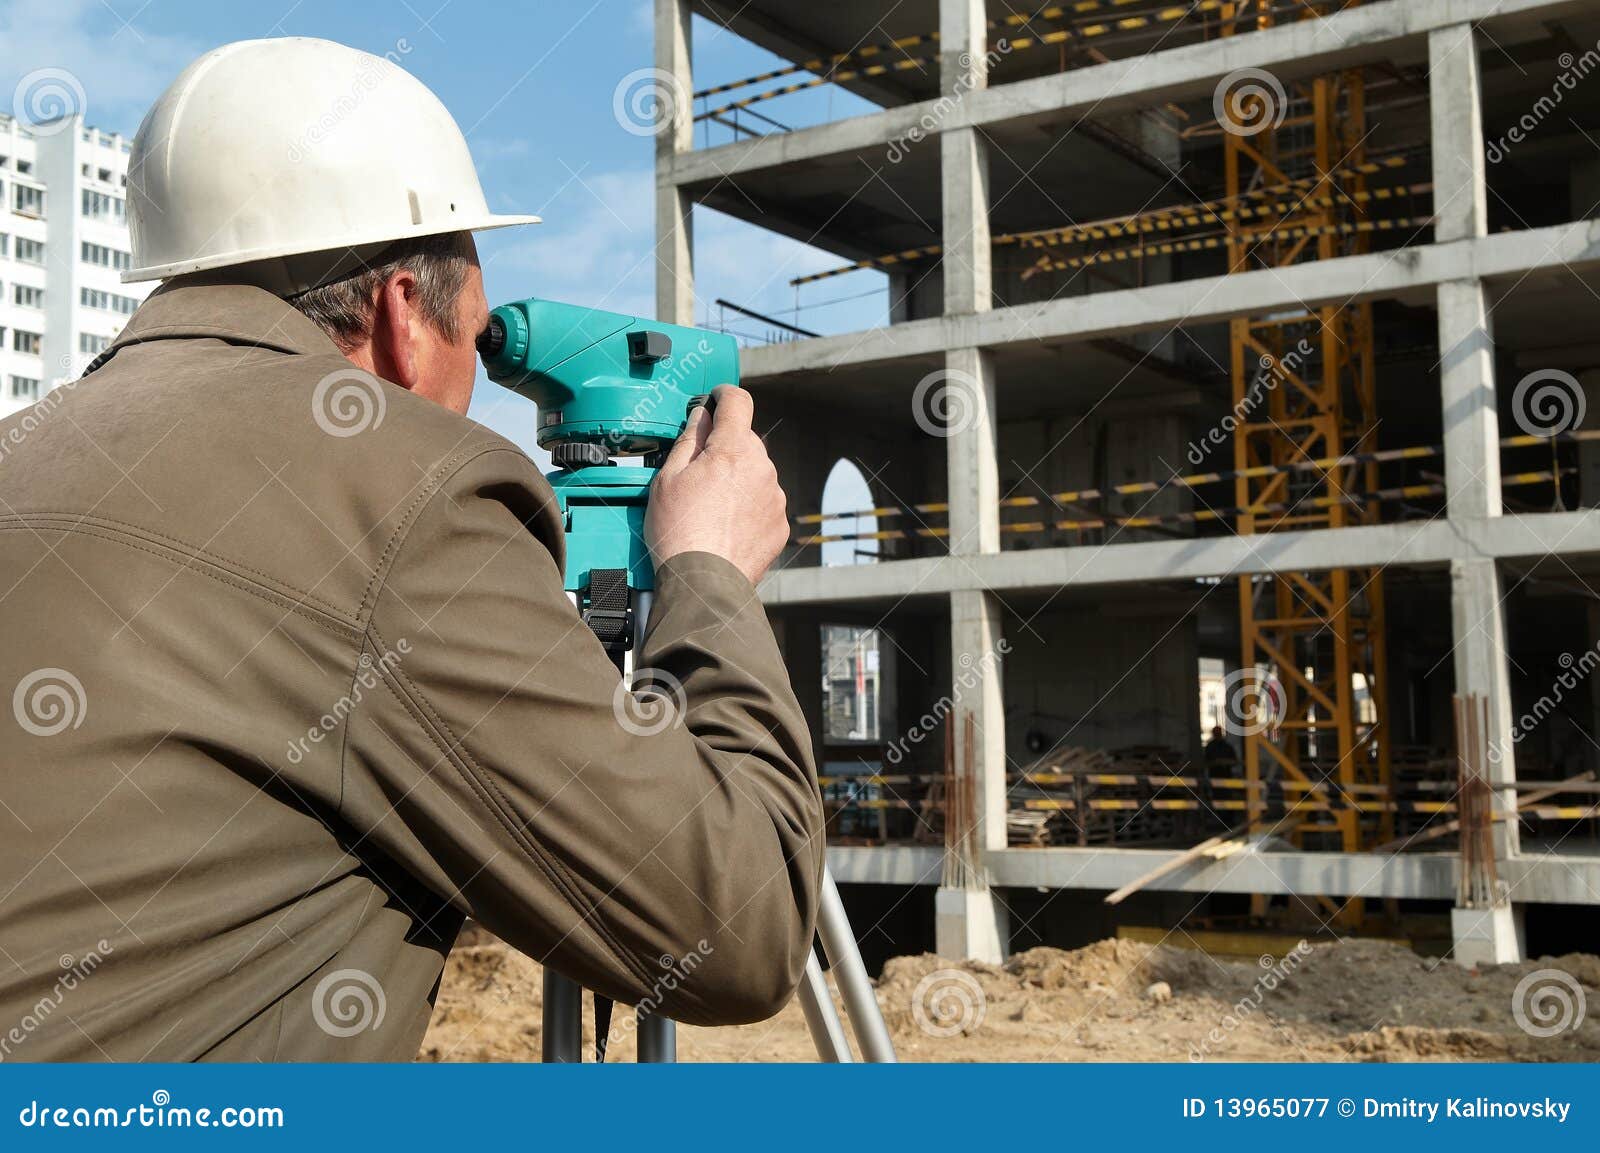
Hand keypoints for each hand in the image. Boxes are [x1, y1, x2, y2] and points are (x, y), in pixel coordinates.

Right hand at [646, 385, 788, 584]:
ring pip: (756, 473)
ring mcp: (775, 497)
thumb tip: (702, 415)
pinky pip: (764, 503)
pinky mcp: (780, 524)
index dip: (724, 395)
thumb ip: (688, 439)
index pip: (738, 401)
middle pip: (745, 441)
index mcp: (733, 450)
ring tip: (709, 509)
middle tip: (697, 474)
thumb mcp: (667, 479)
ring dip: (738, 479)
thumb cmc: (678, 532)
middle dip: (725, 448)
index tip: (716, 399)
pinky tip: (725, 526)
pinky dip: (748, 507)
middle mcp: (762, 468)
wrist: (703, 586)